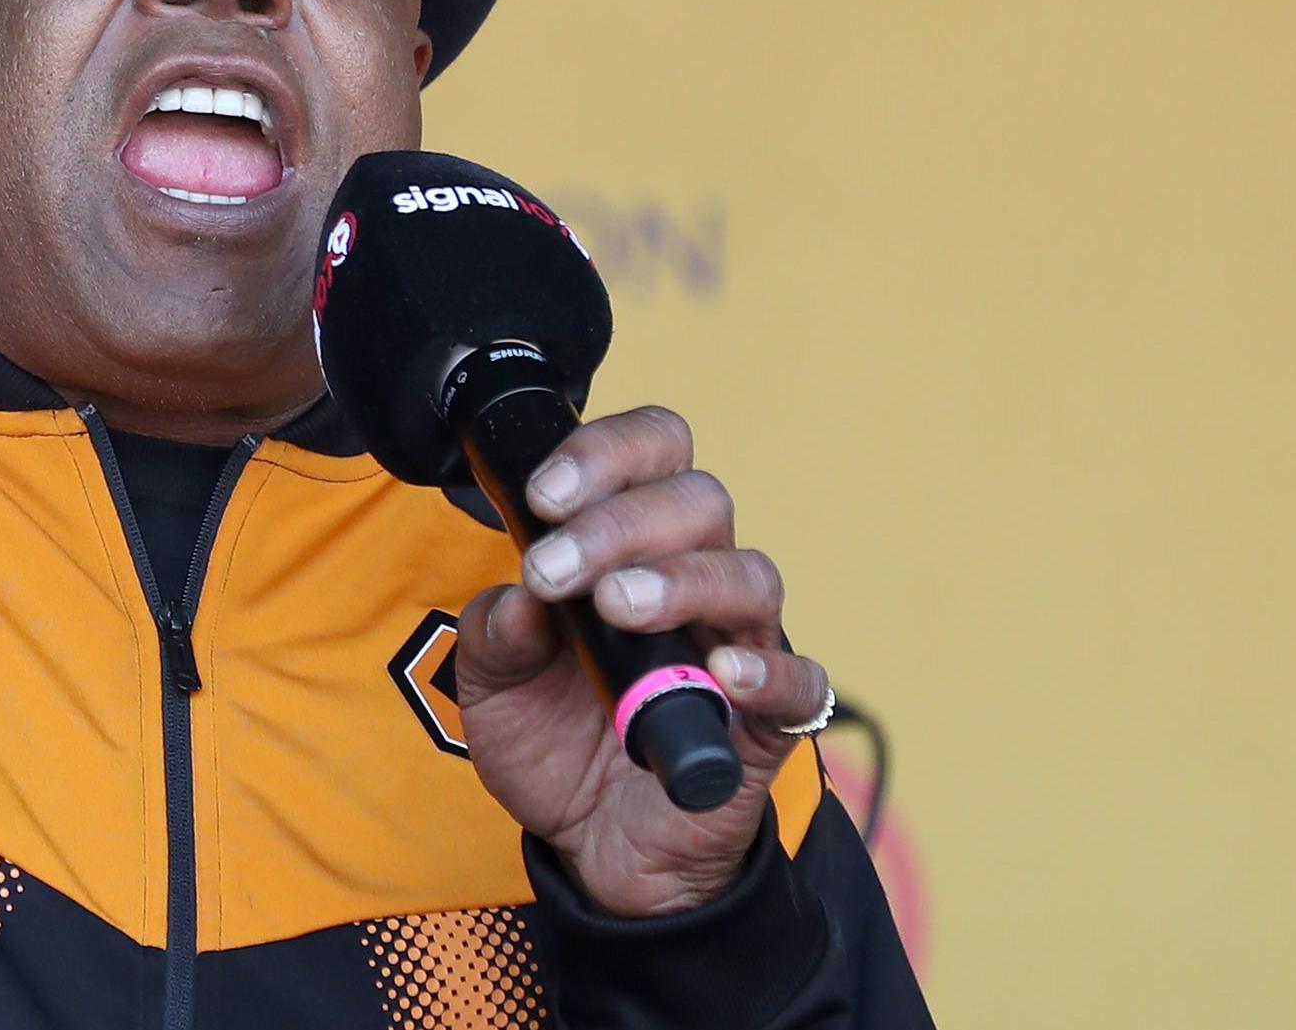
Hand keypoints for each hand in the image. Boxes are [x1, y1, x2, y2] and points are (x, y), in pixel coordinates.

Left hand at [451, 405, 832, 917]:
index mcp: (633, 545)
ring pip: (750, 576)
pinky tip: (722, 671)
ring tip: (618, 607)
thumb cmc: (554, 739)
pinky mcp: (771, 723)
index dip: (606, 454)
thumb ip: (498, 635)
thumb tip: (519, 599)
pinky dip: (768, 670)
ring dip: (681, 580)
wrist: (592, 843)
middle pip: (699, 501)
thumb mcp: (493, 688)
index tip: (543, 497)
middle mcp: (697, 579)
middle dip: (620, 522)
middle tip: (555, 572)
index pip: (653, 452)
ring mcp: (741, 645)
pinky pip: (801, 682)